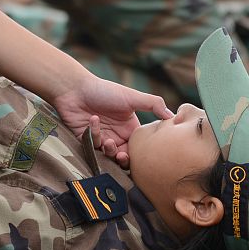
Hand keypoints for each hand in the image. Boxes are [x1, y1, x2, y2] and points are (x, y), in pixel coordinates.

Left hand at [52, 76, 172, 165]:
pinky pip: (94, 148)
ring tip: (107, 140)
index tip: (143, 156)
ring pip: (109, 156)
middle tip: (122, 156)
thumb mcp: (131, 97)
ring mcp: (102, 139)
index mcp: (130, 127)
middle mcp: (117, 135)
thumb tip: (173, 116)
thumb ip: (153, 104)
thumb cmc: (104, 91)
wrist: (75, 89)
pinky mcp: (87, 142)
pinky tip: (93, 121)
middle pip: (125, 157)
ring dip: (109, 150)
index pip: (140, 148)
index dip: (142, 155)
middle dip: (124, 159)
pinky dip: (94, 137)